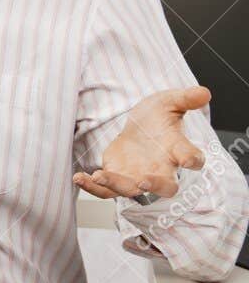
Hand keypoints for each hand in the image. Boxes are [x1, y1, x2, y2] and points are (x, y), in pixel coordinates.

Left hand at [73, 86, 208, 200]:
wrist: (137, 127)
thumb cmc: (157, 117)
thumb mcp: (168, 102)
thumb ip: (185, 98)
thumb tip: (203, 92)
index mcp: (177, 149)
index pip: (192, 158)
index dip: (193, 160)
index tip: (189, 160)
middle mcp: (161, 169)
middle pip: (166, 187)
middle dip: (156, 186)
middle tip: (144, 180)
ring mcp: (138, 176)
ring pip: (132, 190)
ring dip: (116, 185)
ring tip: (99, 175)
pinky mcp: (117, 177)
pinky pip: (106, 191)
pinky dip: (92, 188)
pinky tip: (79, 178)